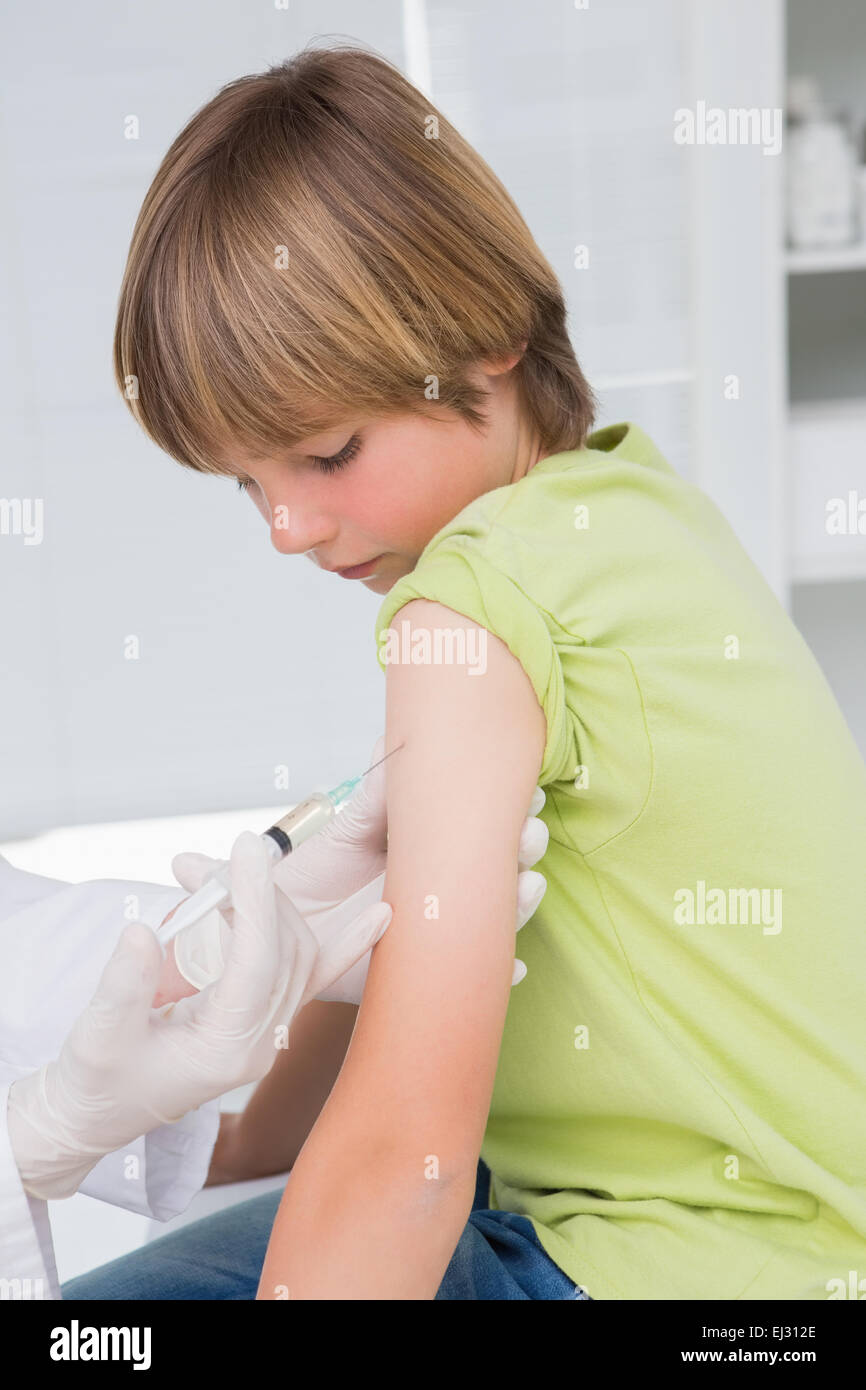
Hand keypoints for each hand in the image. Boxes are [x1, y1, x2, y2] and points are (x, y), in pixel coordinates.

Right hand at [7, 831, 390, 1200]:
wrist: (98, 1115)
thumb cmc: (97, 1081)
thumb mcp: (95, 1036)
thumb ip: (121, 985)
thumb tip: (142, 931)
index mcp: (226, 1052)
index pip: (255, 961)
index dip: (253, 901)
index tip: (245, 850)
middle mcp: (262, 1044)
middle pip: (284, 949)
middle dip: (256, 894)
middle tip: (214, 858)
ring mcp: (270, 1033)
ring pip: (297, 952)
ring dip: (269, 904)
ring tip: (219, 873)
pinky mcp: (266, 1019)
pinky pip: (313, 976)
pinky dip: (345, 944)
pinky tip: (380, 916)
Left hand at [171, 733, 549, 1002]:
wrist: (279, 964)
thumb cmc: (270, 913)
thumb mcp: (248, 900)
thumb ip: (224, 880)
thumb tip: (176, 863)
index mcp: (369, 842)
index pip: (416, 810)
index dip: (453, 794)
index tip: (487, 780)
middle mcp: (405, 873)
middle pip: (466, 849)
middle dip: (504, 836)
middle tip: (528, 829)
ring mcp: (422, 913)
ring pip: (479, 897)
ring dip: (513, 889)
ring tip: (533, 882)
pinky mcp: (422, 961)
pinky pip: (467, 958)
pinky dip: (497, 962)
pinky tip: (520, 966)